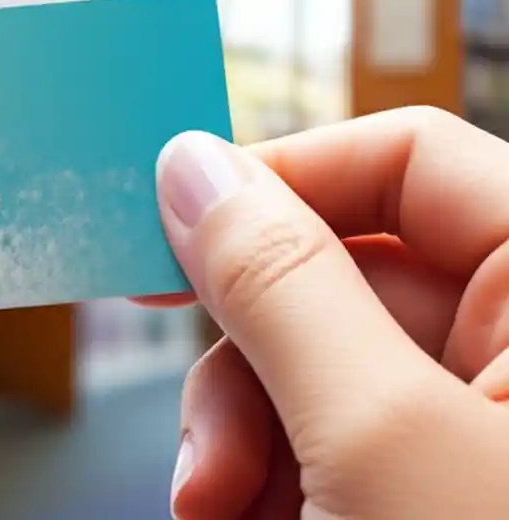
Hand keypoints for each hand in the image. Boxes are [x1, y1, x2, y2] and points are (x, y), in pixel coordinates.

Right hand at [155, 108, 508, 518]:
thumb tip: (191, 169)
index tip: (166, 231)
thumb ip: (279, 284)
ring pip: (307, 367)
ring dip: (238, 439)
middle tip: (207, 446)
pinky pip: (319, 440)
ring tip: (220, 508)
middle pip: (332, 280)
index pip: (408, 158)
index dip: (278, 181)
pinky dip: (265, 481)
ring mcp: (476, 424)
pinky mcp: (427, 482)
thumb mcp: (375, 437)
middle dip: (243, 366)